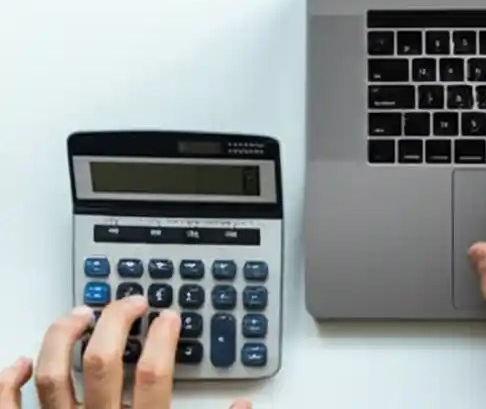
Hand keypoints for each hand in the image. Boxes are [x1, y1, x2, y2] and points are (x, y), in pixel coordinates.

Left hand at [1, 297, 251, 407]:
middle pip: (98, 362)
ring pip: (50, 375)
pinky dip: (8, 381)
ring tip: (80, 315)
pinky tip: (21, 362)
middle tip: (130, 304)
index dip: (162, 338)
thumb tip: (245, 407)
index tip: (169, 319)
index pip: (151, 374)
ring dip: (61, 337)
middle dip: (114, 322)